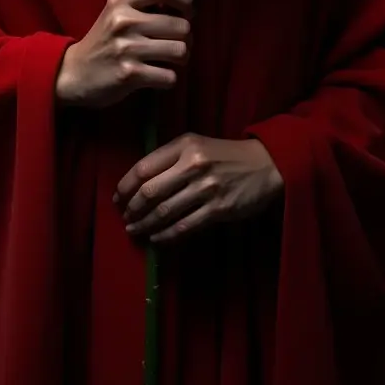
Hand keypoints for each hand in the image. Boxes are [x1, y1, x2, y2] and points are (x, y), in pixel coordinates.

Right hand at [55, 0, 193, 108]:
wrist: (73, 73)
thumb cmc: (103, 41)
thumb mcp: (116, 14)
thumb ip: (144, 5)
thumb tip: (185, 8)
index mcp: (121, 1)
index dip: (185, 0)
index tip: (188, 13)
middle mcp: (124, 21)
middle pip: (181, 25)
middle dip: (187, 38)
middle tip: (177, 44)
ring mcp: (127, 48)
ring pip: (181, 50)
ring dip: (181, 59)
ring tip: (170, 60)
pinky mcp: (130, 74)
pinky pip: (170, 76)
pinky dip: (168, 79)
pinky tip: (157, 76)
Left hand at [114, 133, 283, 243]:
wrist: (266, 164)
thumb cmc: (225, 155)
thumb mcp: (197, 145)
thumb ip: (170, 158)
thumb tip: (139, 182)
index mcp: (184, 145)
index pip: (144, 167)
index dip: (125, 186)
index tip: (117, 198)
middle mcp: (193, 164)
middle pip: (150, 191)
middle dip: (132, 209)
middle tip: (126, 218)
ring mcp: (206, 188)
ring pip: (165, 212)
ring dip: (145, 225)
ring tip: (135, 231)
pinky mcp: (219, 208)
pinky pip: (185, 226)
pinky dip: (166, 236)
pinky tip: (157, 239)